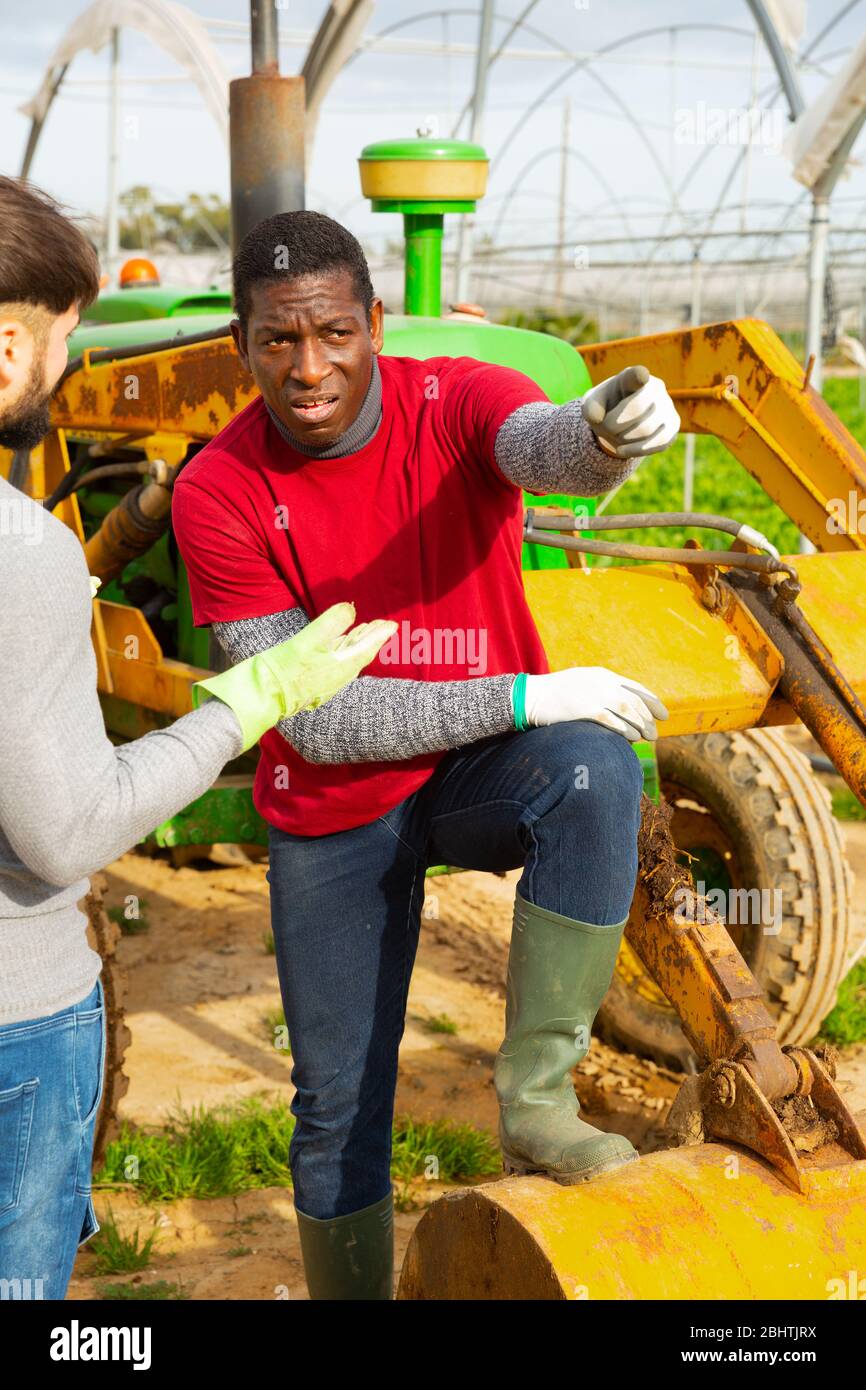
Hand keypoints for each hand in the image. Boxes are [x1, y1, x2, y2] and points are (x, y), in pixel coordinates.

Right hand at [261, 604, 397, 710]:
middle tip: (382, 624)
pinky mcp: (311, 683)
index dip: (380, 635)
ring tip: (364, 631)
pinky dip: (341, 652)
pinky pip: (334, 664)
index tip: (393, 624)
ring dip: (357, 644)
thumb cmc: (282, 671)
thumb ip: (332, 623)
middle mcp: (336, 677)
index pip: (367, 648)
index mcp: (340, 667)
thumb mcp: (308, 640)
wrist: (259, 699)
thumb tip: (350, 609)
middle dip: (371, 638)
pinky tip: (336, 648)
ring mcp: (324, 682)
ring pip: (347, 659)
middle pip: (360, 654)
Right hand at [521, 667, 668, 741]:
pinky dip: (624, 729)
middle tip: (657, 732)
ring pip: (627, 709)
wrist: (530, 696)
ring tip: (649, 738)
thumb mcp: (581, 686)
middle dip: (649, 717)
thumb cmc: (555, 695)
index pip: (635, 687)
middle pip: (634, 699)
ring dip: (641, 724)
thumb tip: (620, 709)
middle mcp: (601, 682)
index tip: (663, 715)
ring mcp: (593, 694)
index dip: (652, 701)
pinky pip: (611, 719)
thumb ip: (600, 693)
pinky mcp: (584, 708)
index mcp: (602, 675)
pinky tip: (632, 738)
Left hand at [581, 365, 678, 458]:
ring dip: (624, 438)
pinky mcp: (673, 425)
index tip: (640, 376)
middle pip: (636, 410)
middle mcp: (654, 387)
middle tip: (607, 427)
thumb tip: (596, 418)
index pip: (635, 376)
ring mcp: (667, 405)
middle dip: (615, 425)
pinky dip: (637, 450)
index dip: (638, 376)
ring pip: (646, 429)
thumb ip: (591, 408)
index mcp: (630, 377)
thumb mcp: (592, 406)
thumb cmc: (605, 408)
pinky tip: (622, 450)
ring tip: (617, 435)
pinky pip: (659, 442)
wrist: (619, 420)